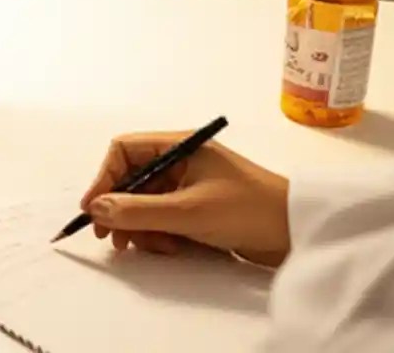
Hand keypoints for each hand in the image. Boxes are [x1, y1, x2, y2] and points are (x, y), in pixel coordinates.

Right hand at [81, 132, 290, 265]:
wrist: (299, 233)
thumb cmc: (248, 211)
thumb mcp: (187, 212)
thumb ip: (138, 210)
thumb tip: (96, 209)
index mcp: (179, 146)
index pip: (124, 150)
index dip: (104, 178)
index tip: (94, 209)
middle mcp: (181, 161)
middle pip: (132, 179)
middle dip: (120, 209)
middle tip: (112, 239)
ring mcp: (190, 185)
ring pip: (145, 202)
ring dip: (141, 226)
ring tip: (151, 247)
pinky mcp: (198, 207)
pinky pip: (163, 217)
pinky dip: (159, 233)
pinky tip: (171, 247)